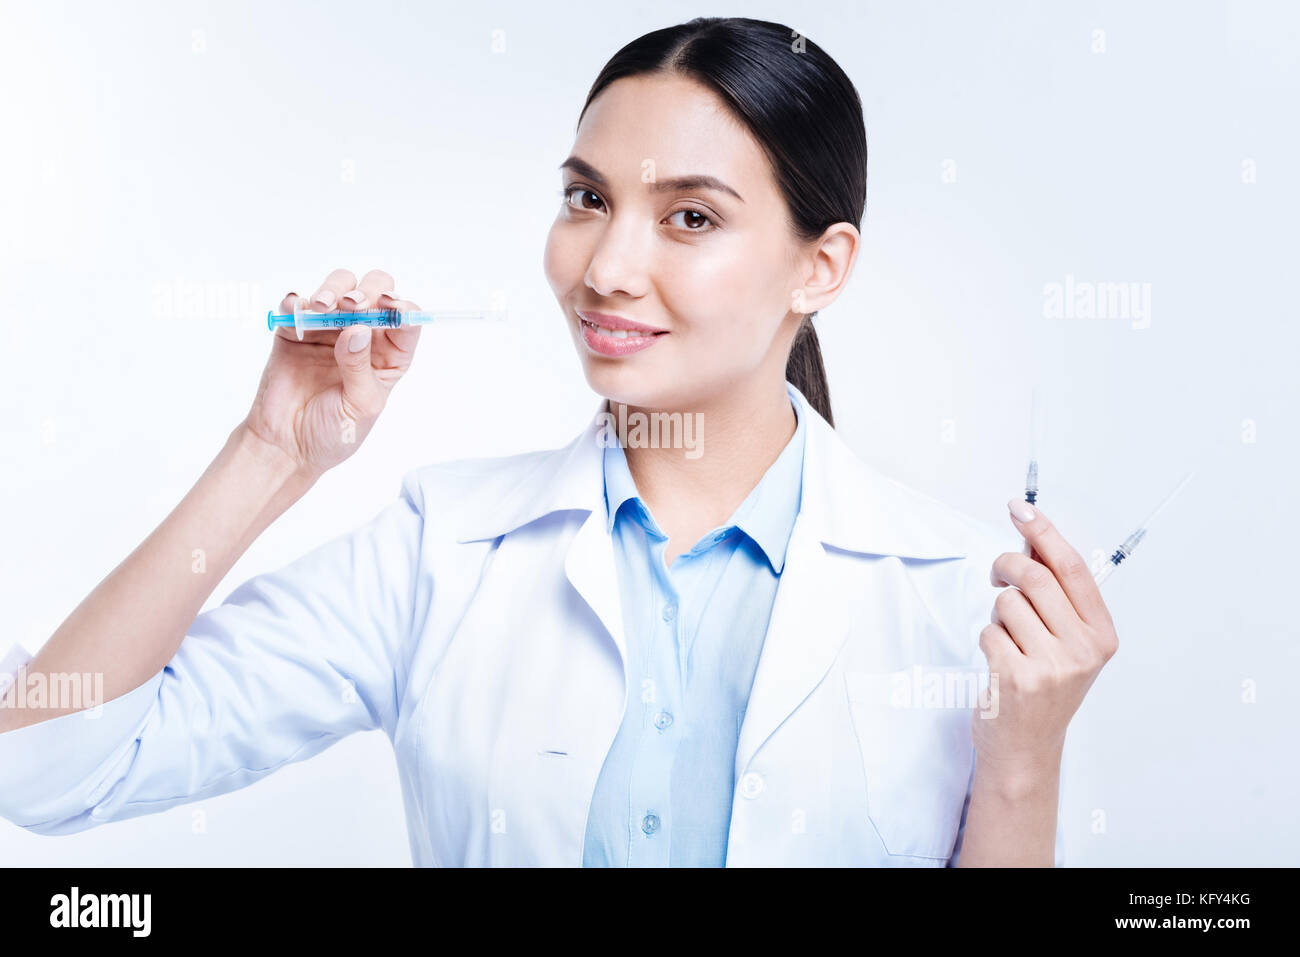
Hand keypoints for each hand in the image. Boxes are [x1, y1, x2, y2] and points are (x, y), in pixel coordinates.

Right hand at [242, 267, 422, 479]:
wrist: (286, 446)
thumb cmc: (333, 433)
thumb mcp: (359, 407)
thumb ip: (360, 368)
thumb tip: (357, 330)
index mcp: (388, 357)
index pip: (404, 320)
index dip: (402, 308)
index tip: (391, 307)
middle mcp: (362, 337)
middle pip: (374, 293)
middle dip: (367, 292)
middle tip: (352, 306)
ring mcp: (328, 330)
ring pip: (339, 288)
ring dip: (334, 290)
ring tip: (323, 307)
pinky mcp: (296, 331)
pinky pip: (297, 304)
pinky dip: (297, 300)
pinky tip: (297, 308)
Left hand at [972, 499, 1119, 789]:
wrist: (1026, 749)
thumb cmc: (1042, 688)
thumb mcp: (1062, 641)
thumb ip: (1054, 593)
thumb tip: (1032, 537)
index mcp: (1101, 634)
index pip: (1073, 568)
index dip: (1043, 532)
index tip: (1020, 508)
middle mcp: (1084, 649)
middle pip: (1035, 577)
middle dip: (1006, 565)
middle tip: (995, 572)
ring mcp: (1053, 665)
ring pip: (1007, 603)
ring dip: (997, 613)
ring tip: (1008, 638)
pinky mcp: (1018, 678)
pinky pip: (988, 631)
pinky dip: (987, 640)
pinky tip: (999, 662)